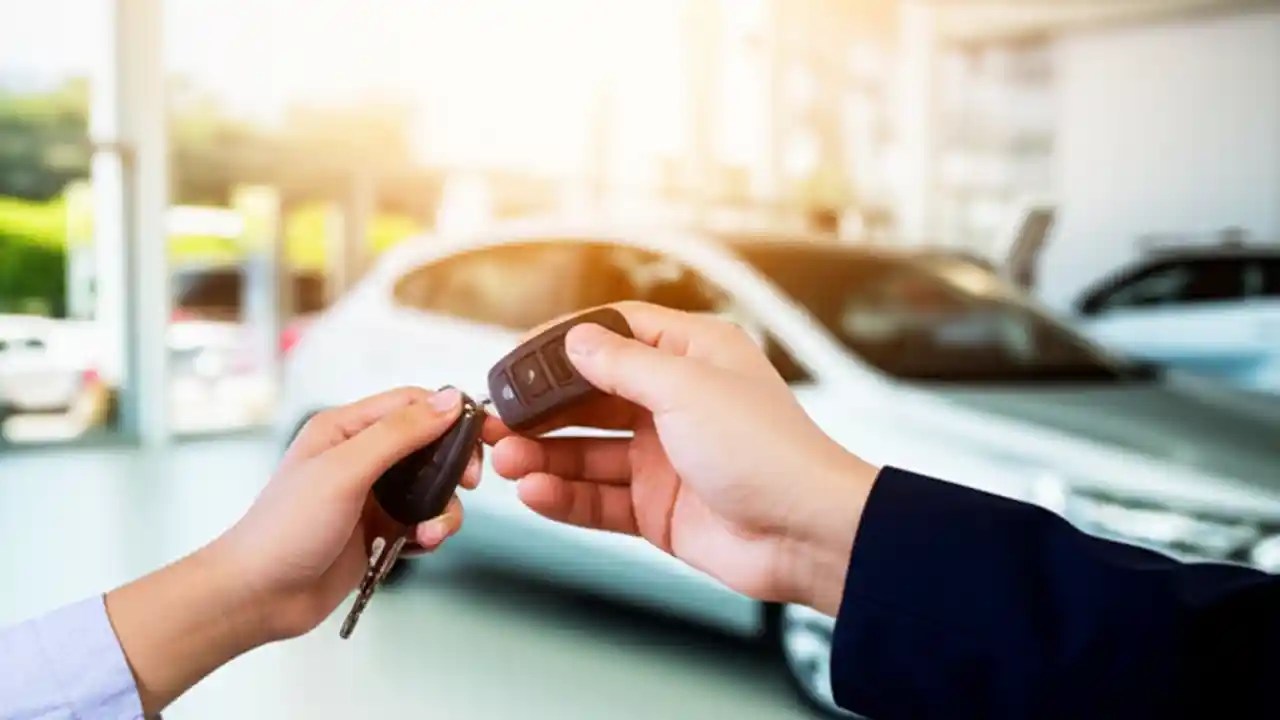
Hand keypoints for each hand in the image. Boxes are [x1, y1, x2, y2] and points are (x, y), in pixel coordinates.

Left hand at [106, 387, 477, 713]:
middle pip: (428, 444)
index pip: (411, 403)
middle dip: (452, 465)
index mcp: (345, 428)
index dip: (449, 414)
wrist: (258, 596)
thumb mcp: (345, 471)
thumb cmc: (283, 530)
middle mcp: (360, 456)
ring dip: (443, 508)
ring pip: (431, 487)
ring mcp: (370, 494)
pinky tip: (421, 544)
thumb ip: (399, 434)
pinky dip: (431, 531)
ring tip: (432, 530)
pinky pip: (422, 520)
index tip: (482, 433)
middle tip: (466, 483)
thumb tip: (446, 401)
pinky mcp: (378, 529)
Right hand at [486, 302, 878, 615]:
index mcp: (693, 356)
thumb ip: (622, 364)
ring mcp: (665, 457)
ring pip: (587, 451)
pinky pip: (600, 498)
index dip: (563, 343)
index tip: (517, 357)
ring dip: (545, 455)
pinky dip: (565, 496)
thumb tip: (576, 340)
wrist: (808, 533)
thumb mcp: (686, 389)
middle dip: (542, 409)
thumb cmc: (769, 451)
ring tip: (507, 461)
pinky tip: (537, 492)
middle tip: (498, 419)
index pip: (615, 333)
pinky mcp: (659, 506)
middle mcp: (676, 402)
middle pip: (591, 397)